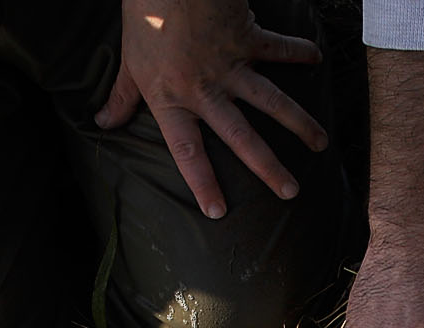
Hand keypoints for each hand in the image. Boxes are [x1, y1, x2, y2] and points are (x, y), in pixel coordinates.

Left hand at [95, 0, 328, 217]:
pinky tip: (316, 59)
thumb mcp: (129, 61)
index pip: (188, 152)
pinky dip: (298, 52)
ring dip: (299, 123)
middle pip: (242, 137)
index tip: (217, 212)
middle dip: (268, 168)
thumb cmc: (145, 17)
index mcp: (173, 99)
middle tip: (289, 192)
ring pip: (271, 102)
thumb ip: (122, 96)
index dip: (202, 183)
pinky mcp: (248, 38)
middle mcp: (206, 90)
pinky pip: (278, 49)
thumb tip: (103, 123)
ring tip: (320, 144)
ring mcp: (231, 66)